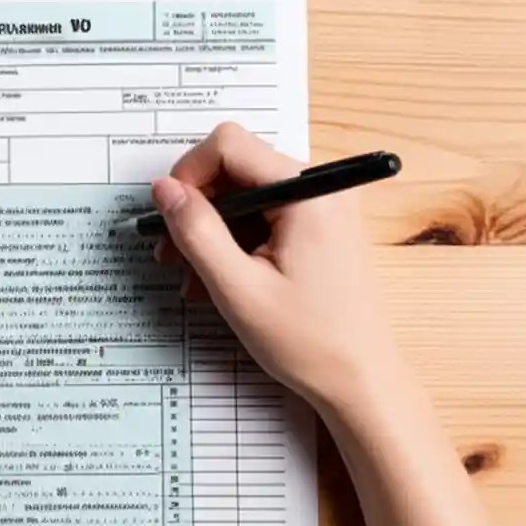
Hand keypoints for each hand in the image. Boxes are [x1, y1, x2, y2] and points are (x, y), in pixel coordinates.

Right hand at [151, 123, 397, 406]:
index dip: (189, 173)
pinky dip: (233, 242)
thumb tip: (163, 189)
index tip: (169, 215)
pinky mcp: (317, 227)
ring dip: (210, 230)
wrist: (361, 382)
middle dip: (196, 206)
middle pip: (235, 167)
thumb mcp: (237, 288)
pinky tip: (216, 279)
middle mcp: (320, 188)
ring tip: (189, 275)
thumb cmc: (308, 342)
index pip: (229, 144)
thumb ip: (196, 232)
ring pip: (243, 194)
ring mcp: (321, 207)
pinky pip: (262, 216)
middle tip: (170, 252)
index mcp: (308, 194)